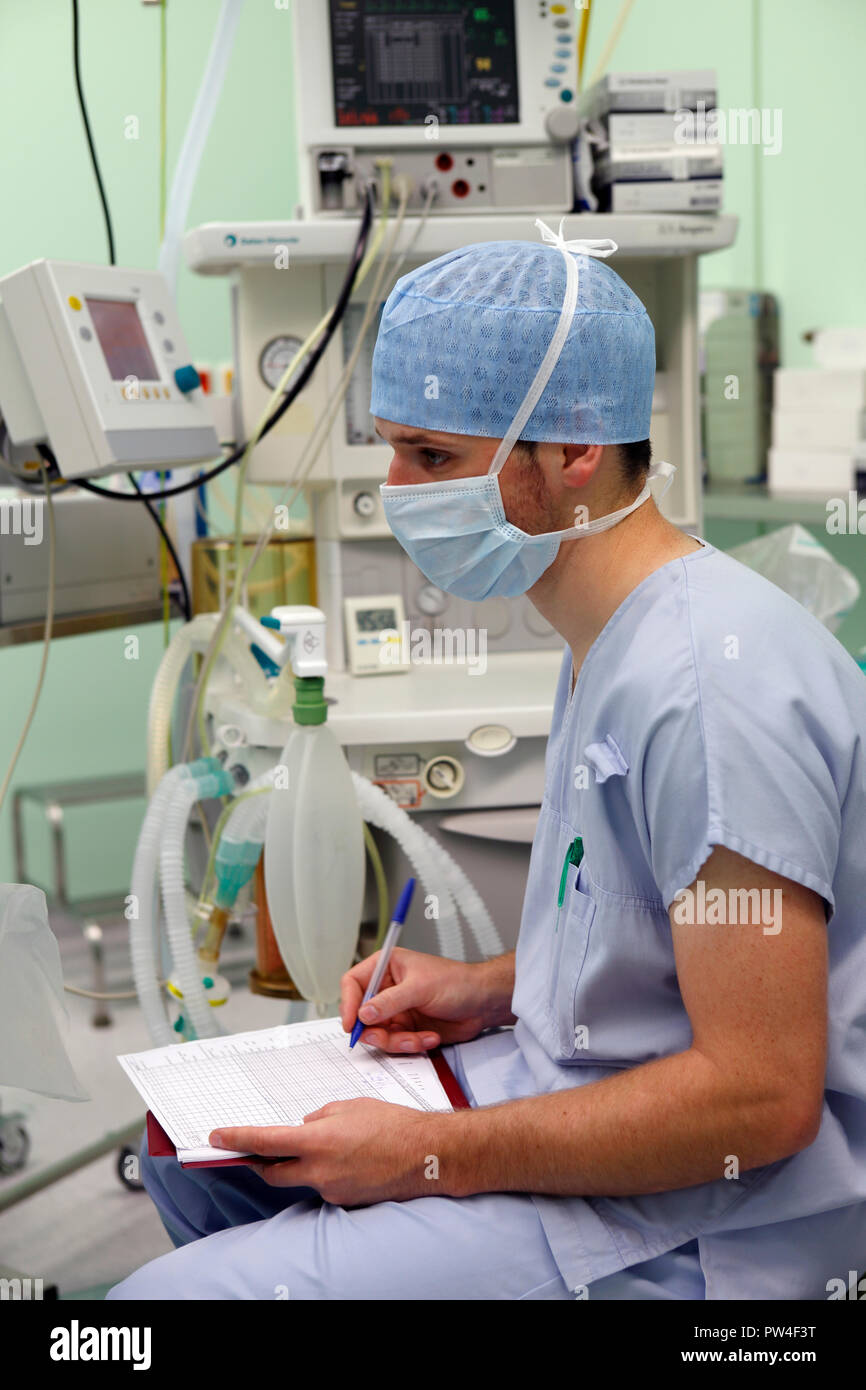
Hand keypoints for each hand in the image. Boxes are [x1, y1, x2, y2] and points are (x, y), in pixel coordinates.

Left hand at [210, 1099, 449, 1205]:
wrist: (427, 1156)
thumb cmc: (392, 1124)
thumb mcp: (350, 1106)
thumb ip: (319, 1117)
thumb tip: (305, 1127)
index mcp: (317, 1141)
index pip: (264, 1142)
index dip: (236, 1140)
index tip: (215, 1139)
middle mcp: (318, 1171)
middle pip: (273, 1172)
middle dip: (261, 1162)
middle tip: (254, 1151)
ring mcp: (331, 1190)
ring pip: (303, 1178)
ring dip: (304, 1163)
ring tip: (334, 1145)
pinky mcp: (345, 1202)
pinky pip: (325, 1185)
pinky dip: (328, 1171)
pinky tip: (350, 1159)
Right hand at [340, 946, 492, 1052]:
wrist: (482, 1003)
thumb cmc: (457, 983)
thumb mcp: (420, 988)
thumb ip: (390, 1002)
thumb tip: (364, 1013)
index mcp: (387, 967)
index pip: (353, 982)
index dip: (348, 1003)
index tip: (351, 1023)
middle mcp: (388, 989)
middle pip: (362, 1015)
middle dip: (375, 1030)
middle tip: (385, 1037)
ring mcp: (397, 1010)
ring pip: (379, 1034)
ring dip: (398, 1041)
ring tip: (418, 1038)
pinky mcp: (407, 1028)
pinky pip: (397, 1044)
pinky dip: (412, 1045)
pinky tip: (429, 1038)